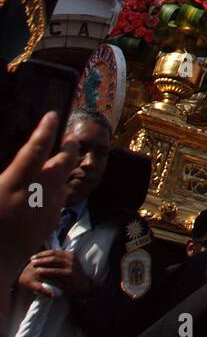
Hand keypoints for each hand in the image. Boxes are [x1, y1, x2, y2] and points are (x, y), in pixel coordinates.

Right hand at [0, 112, 78, 297]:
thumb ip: (7, 176)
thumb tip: (17, 167)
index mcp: (15, 184)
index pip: (35, 150)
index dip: (45, 130)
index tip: (52, 115)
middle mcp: (37, 194)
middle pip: (63, 162)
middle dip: (69, 147)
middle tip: (69, 137)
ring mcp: (48, 208)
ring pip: (62, 181)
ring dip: (60, 171)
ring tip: (55, 162)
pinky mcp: (52, 221)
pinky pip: (57, 199)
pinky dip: (54, 190)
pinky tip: (43, 191)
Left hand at [20, 250, 91, 298]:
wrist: (84, 286)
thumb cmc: (74, 277)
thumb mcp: (69, 266)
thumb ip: (61, 262)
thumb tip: (47, 259)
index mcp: (70, 254)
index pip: (54, 251)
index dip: (43, 253)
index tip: (34, 256)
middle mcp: (71, 257)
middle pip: (53, 255)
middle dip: (41, 257)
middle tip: (31, 260)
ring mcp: (70, 264)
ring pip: (53, 261)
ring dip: (42, 262)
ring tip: (33, 265)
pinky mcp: (69, 273)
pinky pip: (55, 270)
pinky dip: (46, 270)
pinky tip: (39, 272)